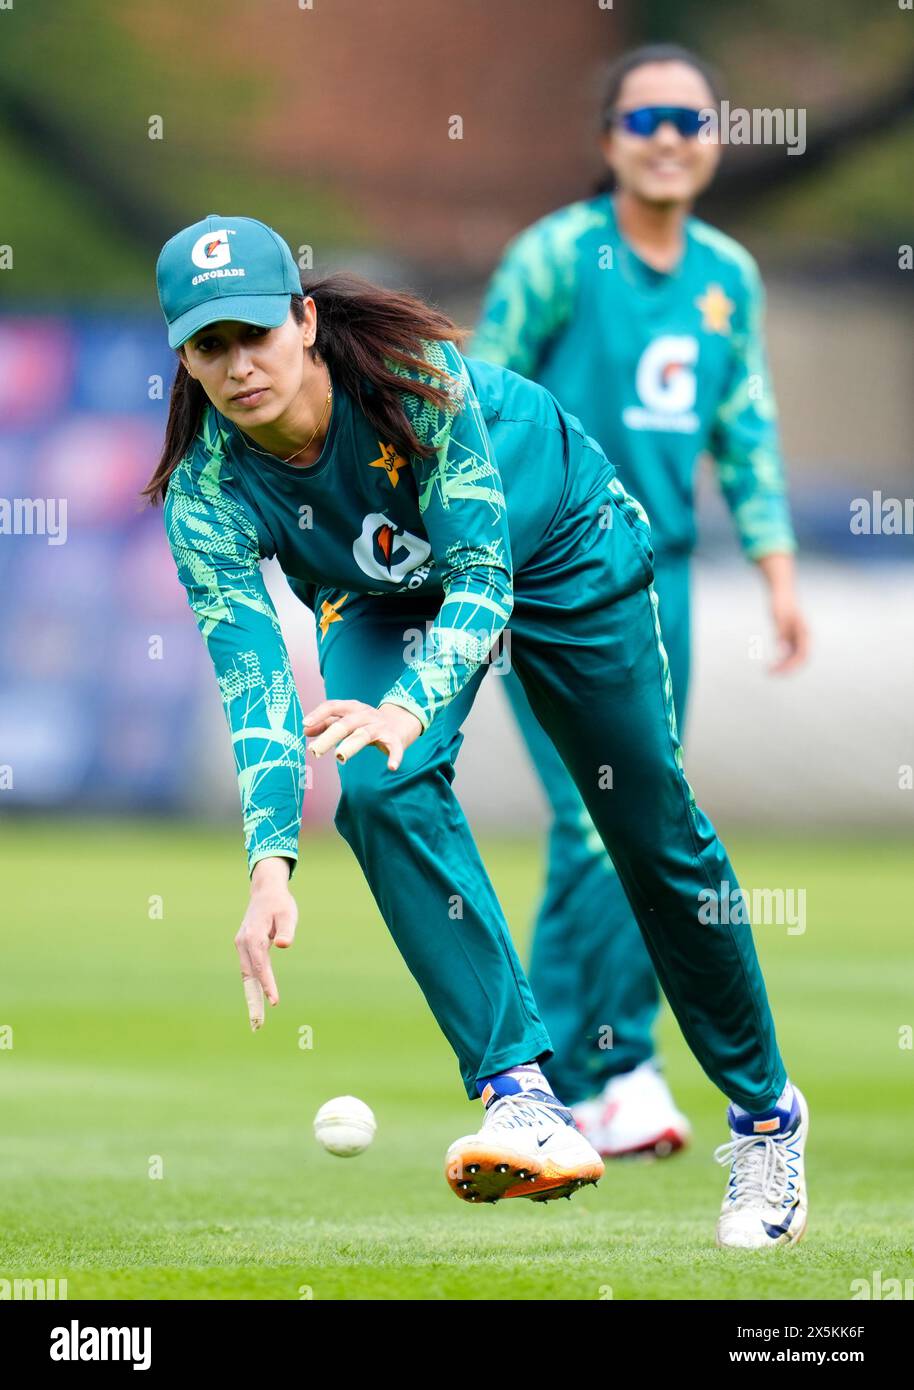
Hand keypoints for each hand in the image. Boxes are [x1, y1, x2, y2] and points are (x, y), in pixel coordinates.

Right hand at [235, 857, 297, 1029]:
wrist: (266, 891)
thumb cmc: (280, 903)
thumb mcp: (287, 913)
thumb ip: (287, 929)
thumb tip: (285, 945)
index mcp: (254, 937)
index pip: (261, 967)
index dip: (267, 985)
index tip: (274, 1002)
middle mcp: (243, 943)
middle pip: (249, 976)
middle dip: (253, 999)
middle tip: (258, 1024)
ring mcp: (241, 944)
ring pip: (246, 975)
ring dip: (251, 995)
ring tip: (257, 1018)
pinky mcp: (243, 946)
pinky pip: (247, 969)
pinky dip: (251, 985)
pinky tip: (256, 999)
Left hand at [304, 699, 422, 769]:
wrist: (402, 720)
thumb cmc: (368, 722)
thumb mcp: (348, 719)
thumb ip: (327, 723)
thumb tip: (305, 730)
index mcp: (352, 708)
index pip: (333, 707)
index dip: (319, 714)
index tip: (306, 724)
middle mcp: (366, 715)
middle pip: (345, 724)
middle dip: (329, 737)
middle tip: (315, 751)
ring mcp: (380, 726)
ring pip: (364, 735)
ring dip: (351, 745)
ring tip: (340, 757)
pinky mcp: (395, 738)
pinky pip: (395, 747)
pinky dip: (394, 756)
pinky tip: (391, 767)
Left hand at [768, 587, 809, 673]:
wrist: (782, 591)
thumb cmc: (781, 603)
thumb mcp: (779, 618)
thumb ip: (781, 635)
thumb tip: (781, 652)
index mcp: (804, 634)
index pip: (802, 656)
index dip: (791, 666)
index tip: (778, 672)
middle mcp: (803, 638)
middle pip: (798, 659)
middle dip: (786, 668)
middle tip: (769, 673)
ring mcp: (798, 637)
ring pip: (793, 657)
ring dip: (783, 665)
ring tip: (768, 670)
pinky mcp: (791, 636)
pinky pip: (788, 653)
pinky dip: (781, 659)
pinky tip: (771, 663)